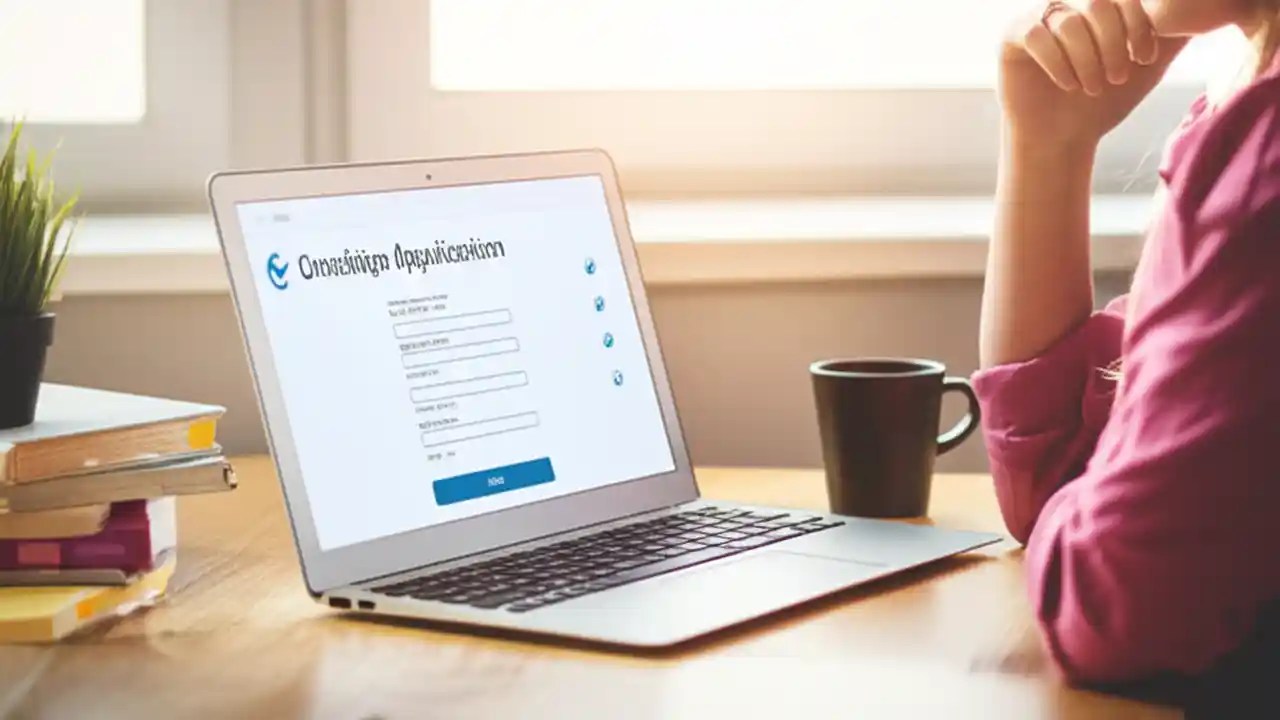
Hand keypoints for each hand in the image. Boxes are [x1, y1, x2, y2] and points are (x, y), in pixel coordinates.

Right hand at [999, 0, 1187, 146]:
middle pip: (1097, 3)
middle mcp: (1069, 5)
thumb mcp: (1146, 67)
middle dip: (1113, 42)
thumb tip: (1199, 11)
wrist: (1062, 139)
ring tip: (1093, 87)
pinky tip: (1068, 85)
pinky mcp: (1012, 36)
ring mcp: (1038, 18)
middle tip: (1118, 77)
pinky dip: (1057, 62)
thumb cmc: (1103, 104)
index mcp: (1099, 6)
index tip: (1145, 57)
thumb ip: (1170, 36)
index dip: (1138, 24)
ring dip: (1087, 59)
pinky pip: (1036, 35)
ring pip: (1069, 22)